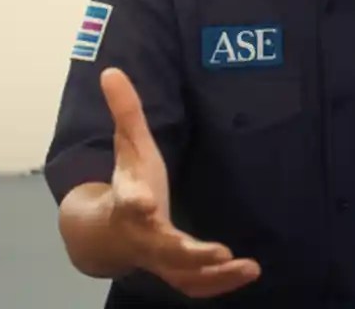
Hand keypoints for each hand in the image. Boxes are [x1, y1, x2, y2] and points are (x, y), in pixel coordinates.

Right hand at [101, 68, 260, 297]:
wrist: (106, 234)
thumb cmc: (127, 182)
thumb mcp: (127, 146)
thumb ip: (125, 111)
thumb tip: (111, 70)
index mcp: (131, 199)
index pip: (131, 199)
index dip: (138, 200)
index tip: (146, 201)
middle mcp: (143, 234)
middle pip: (162, 247)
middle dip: (187, 251)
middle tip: (217, 252)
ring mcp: (159, 258)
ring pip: (183, 274)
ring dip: (214, 275)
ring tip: (247, 266)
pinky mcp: (175, 271)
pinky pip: (196, 285)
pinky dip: (220, 284)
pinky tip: (248, 272)